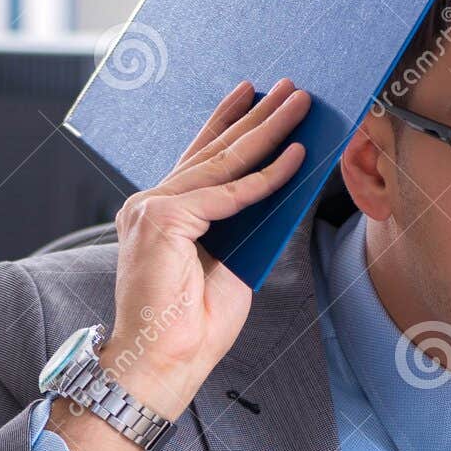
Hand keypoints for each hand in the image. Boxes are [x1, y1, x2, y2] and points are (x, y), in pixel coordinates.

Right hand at [50, 79, 309, 450]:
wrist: (165, 363)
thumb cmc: (194, 324)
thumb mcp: (229, 261)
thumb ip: (242, 222)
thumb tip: (280, 190)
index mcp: (162, 213)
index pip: (200, 158)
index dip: (229, 123)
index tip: (253, 95)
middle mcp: (151, 204)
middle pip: (214, 150)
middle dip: (256, 115)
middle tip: (289, 87)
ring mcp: (152, 209)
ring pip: (223, 162)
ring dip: (268, 129)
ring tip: (299, 102)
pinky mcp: (162, 220)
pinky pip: (228, 193)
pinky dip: (267, 176)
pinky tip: (296, 155)